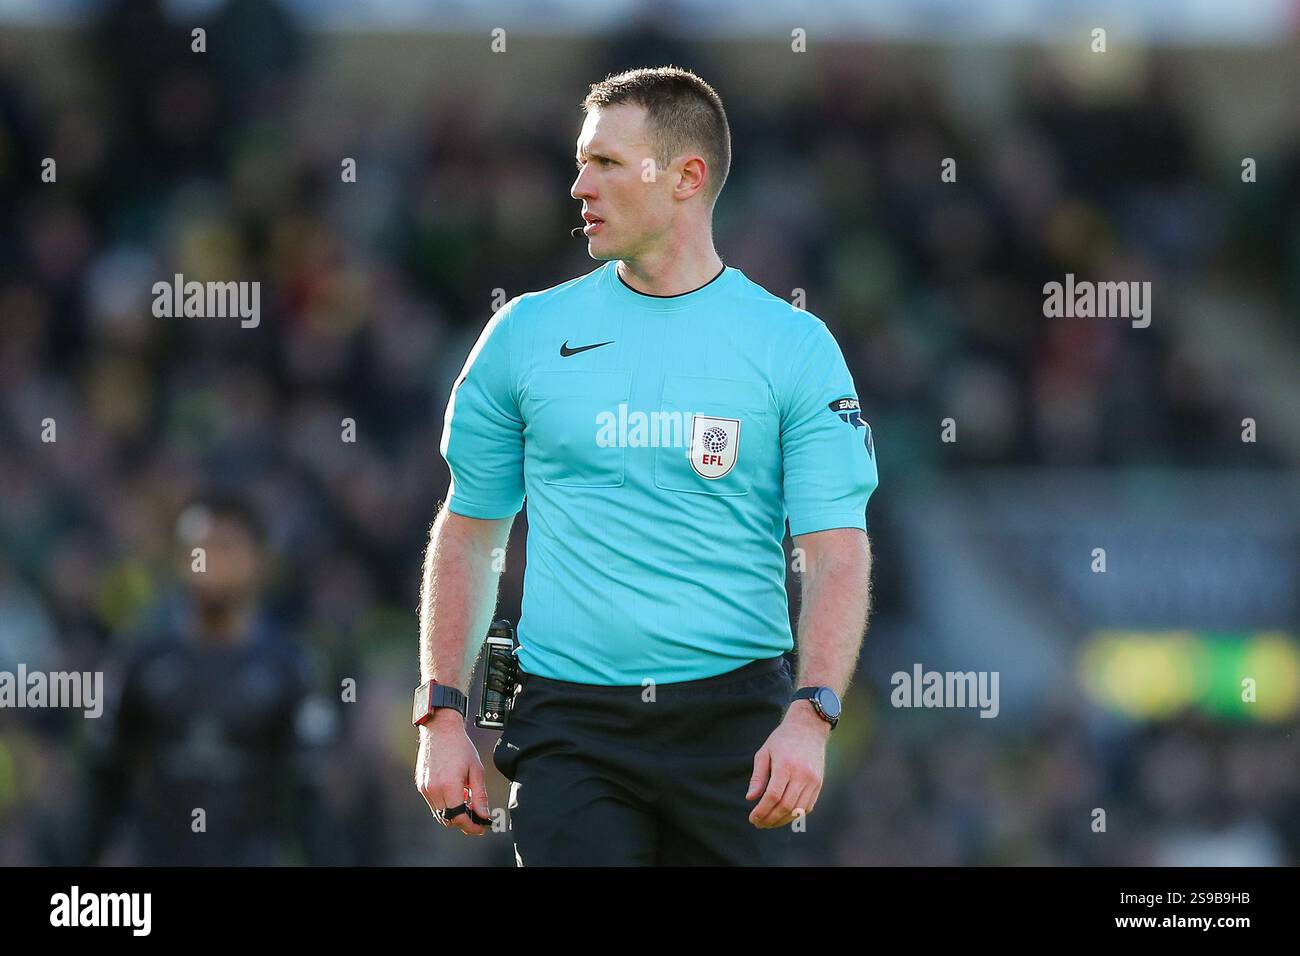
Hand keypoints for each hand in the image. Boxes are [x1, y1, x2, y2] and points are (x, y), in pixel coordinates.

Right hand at [415, 709, 490, 835]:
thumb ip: (480, 795)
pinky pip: (433, 803)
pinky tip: (455, 791)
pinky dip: (445, 804)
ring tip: (466, 799)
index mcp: (449, 786)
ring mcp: (425, 788)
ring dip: (453, 813)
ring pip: (439, 813)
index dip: (471, 827)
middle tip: (476, 816)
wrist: (440, 730)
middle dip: (462, 822)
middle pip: (448, 819)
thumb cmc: (460, 747)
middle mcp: (433, 789)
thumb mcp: (476, 770)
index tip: (480, 828)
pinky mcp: (420, 785)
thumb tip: (484, 815)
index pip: (458, 818)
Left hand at [746, 701, 829, 828]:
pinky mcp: (819, 784)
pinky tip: (783, 815)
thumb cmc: (782, 739)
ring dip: (782, 821)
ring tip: (769, 822)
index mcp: (786, 765)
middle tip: (758, 823)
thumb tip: (750, 798)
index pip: (773, 796)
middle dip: (770, 819)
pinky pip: (807, 807)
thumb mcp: (764, 752)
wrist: (808, 727)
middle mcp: (802, 774)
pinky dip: (795, 815)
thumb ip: (758, 776)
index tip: (752, 818)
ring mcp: (813, 780)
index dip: (762, 811)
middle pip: (785, 806)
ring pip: (797, 810)